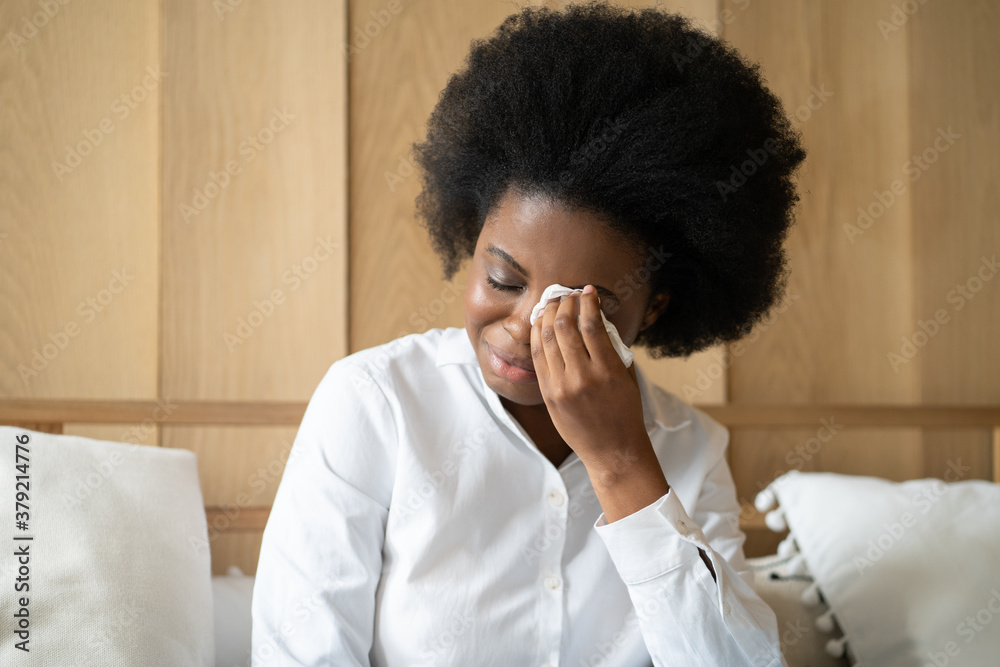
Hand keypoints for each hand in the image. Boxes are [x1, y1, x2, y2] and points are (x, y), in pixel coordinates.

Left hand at [529, 285, 648, 476]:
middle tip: (568, 295)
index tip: (588, 291)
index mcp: (608, 371)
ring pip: (547, 339)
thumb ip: (612, 349)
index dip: (588, 302)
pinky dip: (538, 337)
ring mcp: (562, 386)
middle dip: (565, 304)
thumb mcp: (627, 377)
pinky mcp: (549, 395)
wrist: (613, 450)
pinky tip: (541, 325)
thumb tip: (596, 319)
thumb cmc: (625, 412)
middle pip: (565, 327)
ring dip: (548, 316)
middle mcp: (582, 377)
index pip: (592, 325)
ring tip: (552, 305)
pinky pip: (538, 358)